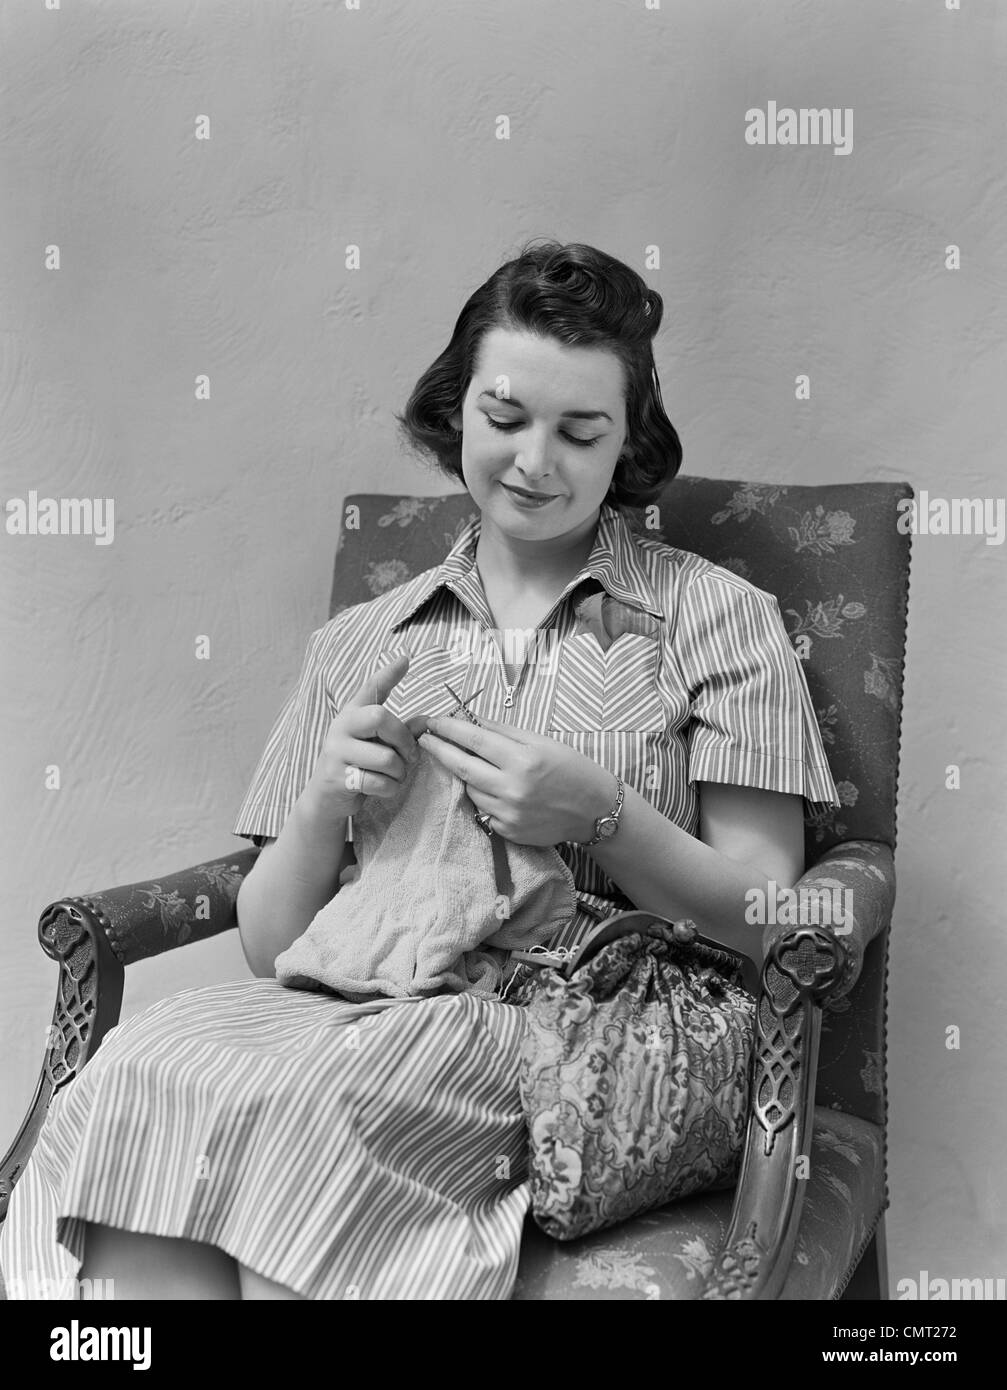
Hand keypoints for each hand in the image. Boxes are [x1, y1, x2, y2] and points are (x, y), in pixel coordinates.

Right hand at [306, 653, 426, 818]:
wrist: (326, 798)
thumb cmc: (358, 766)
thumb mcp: (377, 745)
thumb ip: (401, 732)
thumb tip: (427, 721)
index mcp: (352, 714)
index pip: (371, 688)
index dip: (388, 674)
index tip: (405, 659)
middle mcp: (341, 726)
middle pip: (381, 717)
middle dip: (404, 740)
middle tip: (409, 755)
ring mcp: (336, 751)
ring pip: (385, 758)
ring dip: (399, 772)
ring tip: (395, 775)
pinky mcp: (337, 777)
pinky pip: (378, 782)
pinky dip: (390, 788)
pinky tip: (384, 788)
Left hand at [416, 714, 616, 846]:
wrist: (594, 810)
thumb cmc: (570, 769)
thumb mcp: (540, 742)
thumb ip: (502, 732)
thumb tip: (469, 720)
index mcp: (522, 760)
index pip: (474, 740)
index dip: (449, 729)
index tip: (433, 721)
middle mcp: (513, 788)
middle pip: (461, 766)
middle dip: (439, 750)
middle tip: (424, 738)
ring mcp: (508, 813)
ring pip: (470, 789)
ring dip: (466, 775)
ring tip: (478, 765)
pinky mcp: (508, 831)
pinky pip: (482, 809)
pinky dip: (483, 796)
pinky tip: (496, 789)